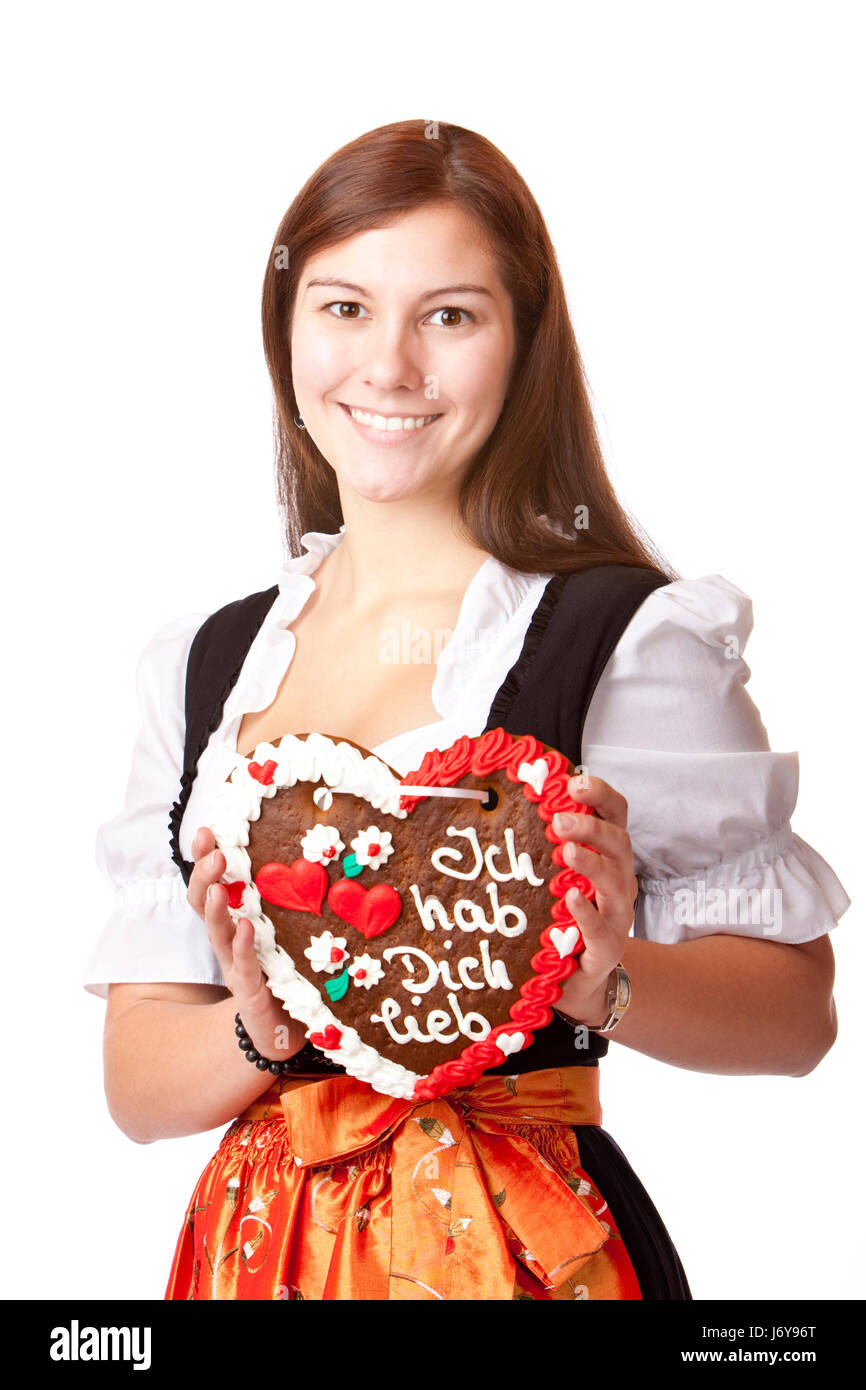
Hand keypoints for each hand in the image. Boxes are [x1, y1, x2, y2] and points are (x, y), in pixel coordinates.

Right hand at [188, 826, 306, 1061]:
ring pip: (217, 933)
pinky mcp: (250, 990)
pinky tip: (247, 927)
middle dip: (204, 875)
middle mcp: (227, 941)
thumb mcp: (282, 928)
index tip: (205, 829)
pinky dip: (243, 946)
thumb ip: (285, 897)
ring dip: (217, 908)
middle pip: (203, 903)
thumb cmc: (284, 972)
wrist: (286, 1029)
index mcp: (233, 922)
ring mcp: (235, 966)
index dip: (203, 858)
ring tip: (218, 886)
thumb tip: (312, 847)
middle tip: (213, 851)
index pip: (210, 884)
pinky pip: (244, 965)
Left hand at [551, 774, 637, 1028]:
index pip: (615, 814)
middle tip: (559, 820)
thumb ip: (535, 843)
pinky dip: (588, 913)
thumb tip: (491, 801)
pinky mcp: (607, 951)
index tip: (574, 783)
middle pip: (619, 843)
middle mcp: (618, 881)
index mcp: (606, 856)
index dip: (600, 794)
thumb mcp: (550, 877)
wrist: (575, 981)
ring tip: (567, 851)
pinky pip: (603, 931)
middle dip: (592, 827)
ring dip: (593, 863)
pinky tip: (571, 898)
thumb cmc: (558, 921)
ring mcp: (617, 917)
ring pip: (617, 883)